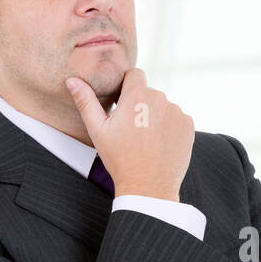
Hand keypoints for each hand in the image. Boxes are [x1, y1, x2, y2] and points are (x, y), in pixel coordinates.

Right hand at [65, 68, 192, 201]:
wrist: (148, 187)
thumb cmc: (120, 159)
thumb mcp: (98, 130)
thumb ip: (86, 101)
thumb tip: (72, 80)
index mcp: (137, 95)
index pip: (135, 74)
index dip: (127, 87)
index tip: (122, 104)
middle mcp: (160, 98)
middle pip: (149, 92)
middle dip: (141, 104)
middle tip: (132, 129)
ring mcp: (177, 112)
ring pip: (164, 106)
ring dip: (156, 116)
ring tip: (146, 140)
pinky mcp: (188, 125)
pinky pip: (177, 118)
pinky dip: (170, 127)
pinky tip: (160, 143)